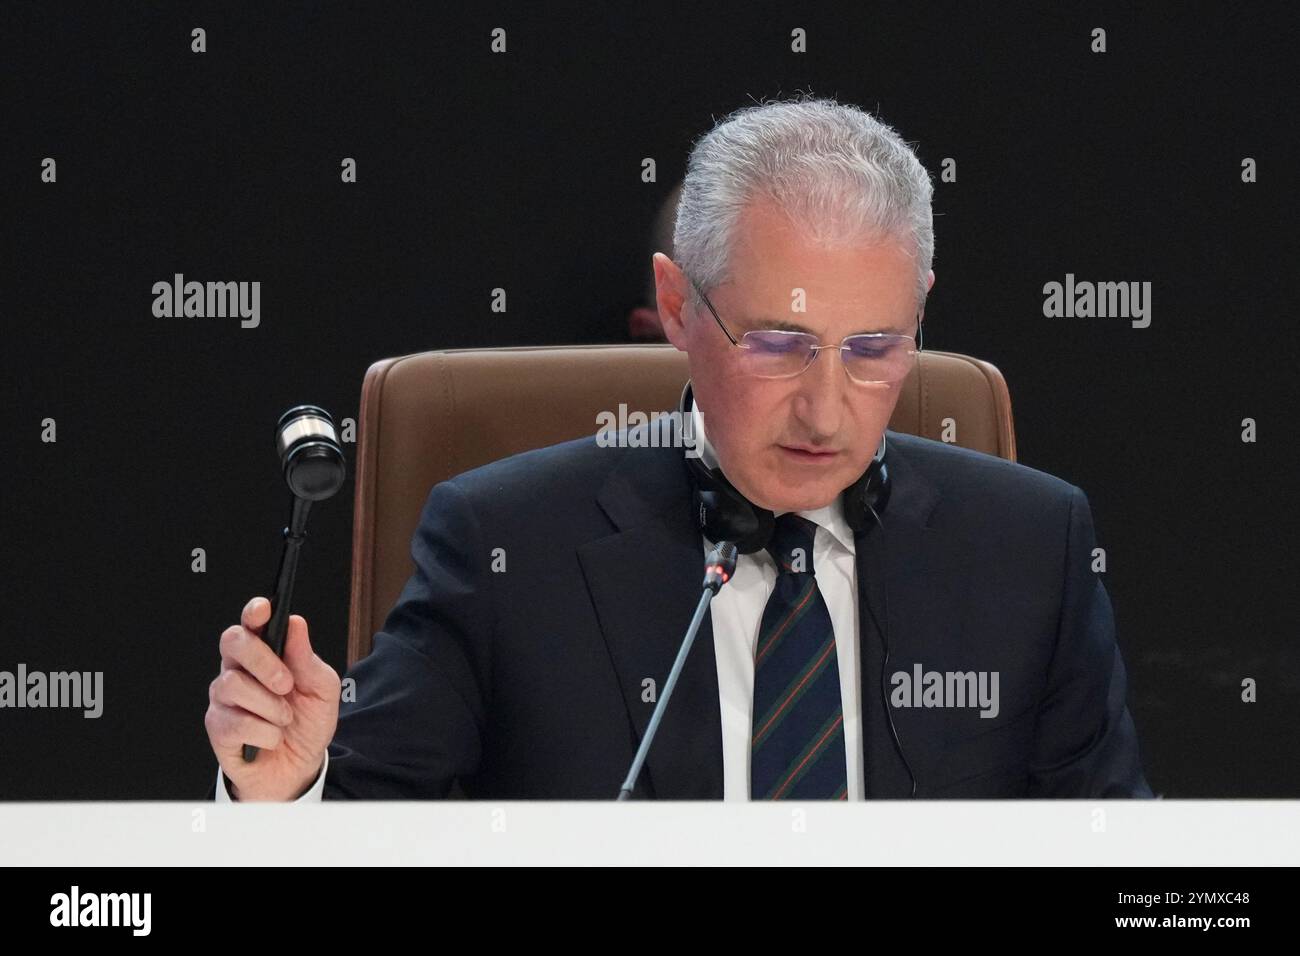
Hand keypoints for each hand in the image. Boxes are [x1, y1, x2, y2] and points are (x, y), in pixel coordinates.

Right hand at [205, 597, 340, 799]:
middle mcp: (239, 669)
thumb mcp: (322, 690)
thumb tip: (296, 624)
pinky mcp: (218, 726)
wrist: (299, 767)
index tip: (263, 608)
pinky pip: (235, 721)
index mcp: (265, 654)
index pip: (251, 623)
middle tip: (286, 683)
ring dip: (270, 706)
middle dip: (263, 660)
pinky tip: (271, 738)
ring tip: (284, 719)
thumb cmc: (307, 722)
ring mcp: (224, 697)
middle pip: (232, 642)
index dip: (254, 612)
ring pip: (234, 684)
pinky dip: (265, 733)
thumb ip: (308, 659)